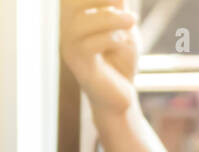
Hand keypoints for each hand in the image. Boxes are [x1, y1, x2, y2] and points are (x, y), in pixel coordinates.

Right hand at [60, 1, 139, 115]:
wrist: (120, 95)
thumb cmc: (121, 58)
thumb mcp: (124, 24)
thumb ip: (116, 7)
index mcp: (75, 16)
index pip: (72, 0)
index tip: (119, 2)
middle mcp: (66, 30)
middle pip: (68, 4)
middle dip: (98, 0)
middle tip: (122, 4)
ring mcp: (70, 48)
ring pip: (79, 24)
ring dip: (110, 18)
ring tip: (132, 20)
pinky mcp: (79, 66)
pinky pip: (89, 46)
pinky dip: (112, 39)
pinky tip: (124, 42)